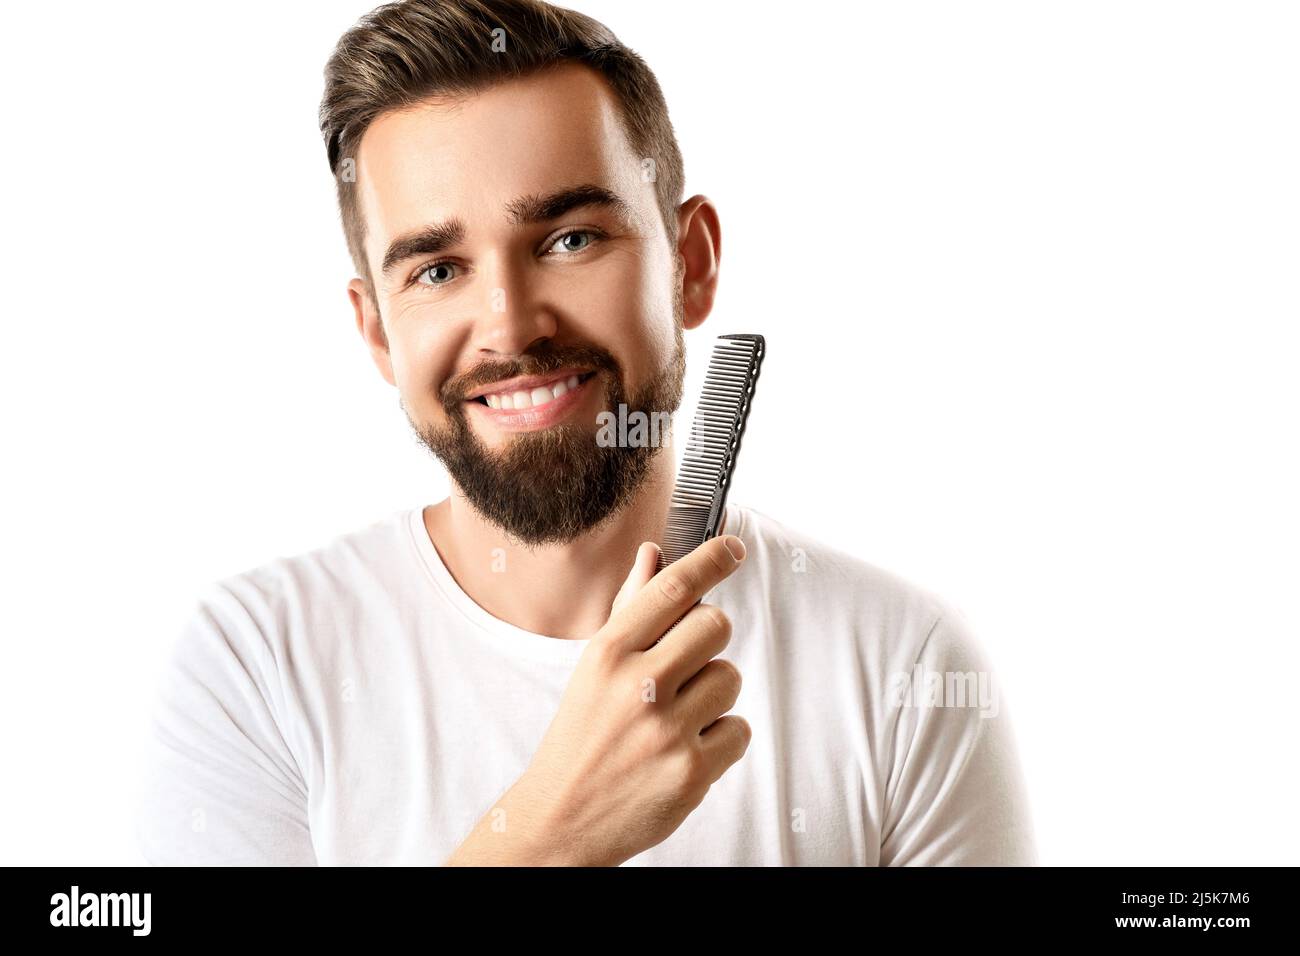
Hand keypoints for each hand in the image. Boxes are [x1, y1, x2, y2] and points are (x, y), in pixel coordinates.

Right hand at [510, 533, 751, 865]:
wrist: (562, 818)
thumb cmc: (581, 736)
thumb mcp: (593, 668)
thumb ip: (630, 611)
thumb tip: (655, 555)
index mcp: (608, 654)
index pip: (672, 590)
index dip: (709, 561)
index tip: (731, 549)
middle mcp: (638, 686)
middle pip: (716, 626)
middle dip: (709, 640)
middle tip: (687, 663)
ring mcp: (667, 731)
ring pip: (730, 677)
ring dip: (713, 693)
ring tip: (677, 716)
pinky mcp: (691, 772)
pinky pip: (739, 730)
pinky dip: (721, 739)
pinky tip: (686, 749)